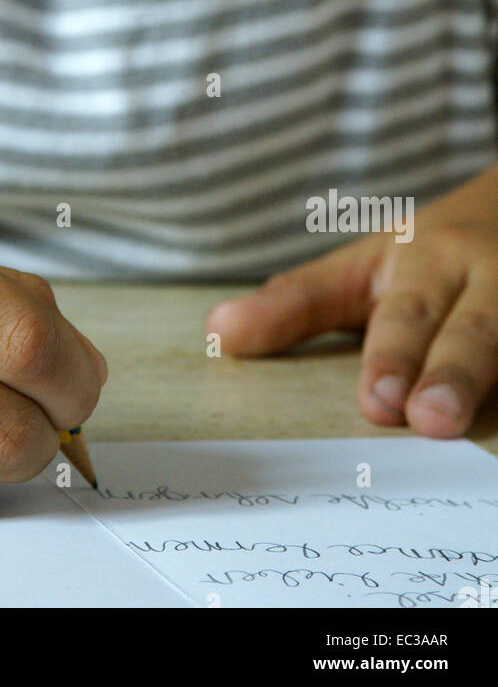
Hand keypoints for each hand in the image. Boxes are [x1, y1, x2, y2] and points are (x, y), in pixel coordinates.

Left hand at [204, 191, 497, 437]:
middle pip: (475, 330)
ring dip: (491, 383)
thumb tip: (217, 333)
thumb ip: (298, 304)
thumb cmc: (426, 259)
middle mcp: (487, 280)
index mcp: (429, 262)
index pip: (407, 313)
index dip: (393, 356)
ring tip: (465, 427)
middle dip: (452, 372)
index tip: (377, 401)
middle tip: (427, 420)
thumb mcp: (362, 268)